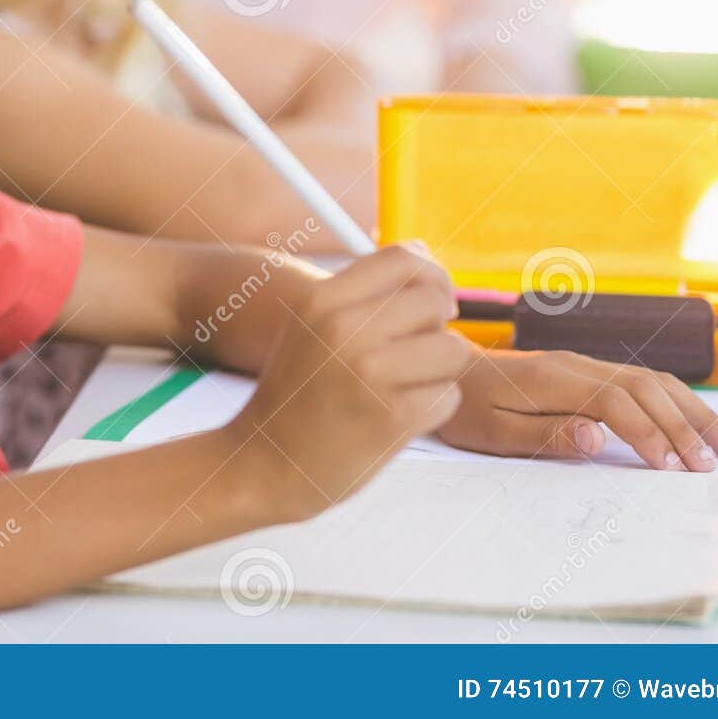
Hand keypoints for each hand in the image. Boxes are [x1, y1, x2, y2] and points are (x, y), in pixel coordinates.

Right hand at [223, 244, 472, 520]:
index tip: (431, 303)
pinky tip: (398, 418)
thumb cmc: (295, 394)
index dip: (432, 276)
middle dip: (436, 328)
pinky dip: (432, 409)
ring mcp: (369, 372)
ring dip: (439, 371)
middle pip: (435, 301)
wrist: (264, 462)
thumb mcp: (310, 326)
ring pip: (453, 349)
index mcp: (322, 299)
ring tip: (405, 386)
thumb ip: (362, 293)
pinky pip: (448, 396)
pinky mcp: (392, 416)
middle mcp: (344, 328)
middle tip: (416, 353)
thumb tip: (426, 255)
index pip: (405, 258)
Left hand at [438, 349, 717, 471]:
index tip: (673, 468)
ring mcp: (586, 364)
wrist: (450, 371)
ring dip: (693, 411)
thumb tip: (596, 438)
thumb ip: (545, 434)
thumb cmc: (468, 409)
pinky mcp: (589, 370)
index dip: (649, 434)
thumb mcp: (494, 432)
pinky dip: (677, 402)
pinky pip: (643, 381)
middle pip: (646, 389)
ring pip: (653, 381)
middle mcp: (577, 365)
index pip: (616, 402)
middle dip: (685, 427)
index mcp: (554, 379)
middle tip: (714, 466)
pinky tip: (697, 422)